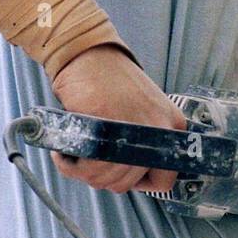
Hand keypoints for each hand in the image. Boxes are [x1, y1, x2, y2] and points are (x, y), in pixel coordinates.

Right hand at [49, 44, 186, 193]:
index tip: (121, 174)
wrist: (89, 54)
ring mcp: (134, 129)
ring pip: (107, 177)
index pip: (165, 179)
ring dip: (85, 173)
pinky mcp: (106, 127)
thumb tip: (129, 175)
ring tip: (75, 156)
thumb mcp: (142, 110)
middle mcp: (159, 130)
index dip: (138, 183)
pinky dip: (69, 165)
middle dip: (103, 178)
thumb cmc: (110, 79)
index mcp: (171, 126)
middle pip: (128, 182)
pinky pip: (86, 165)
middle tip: (87, 163)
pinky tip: (65, 153)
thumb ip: (142, 142)